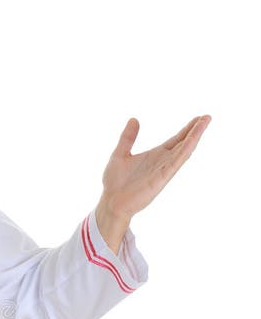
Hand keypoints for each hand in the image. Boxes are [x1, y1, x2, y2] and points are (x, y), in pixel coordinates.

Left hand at [96, 115, 210, 252]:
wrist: (110, 202)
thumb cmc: (115, 182)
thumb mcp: (120, 153)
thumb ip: (128, 137)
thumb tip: (134, 119)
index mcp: (155, 156)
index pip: (176, 140)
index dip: (187, 129)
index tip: (199, 118)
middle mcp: (162, 162)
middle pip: (183, 143)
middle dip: (196, 131)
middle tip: (208, 117)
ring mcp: (163, 170)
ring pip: (183, 151)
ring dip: (194, 137)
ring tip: (204, 123)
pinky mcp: (161, 179)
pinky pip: (175, 163)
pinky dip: (184, 152)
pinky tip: (192, 142)